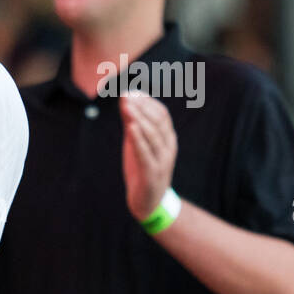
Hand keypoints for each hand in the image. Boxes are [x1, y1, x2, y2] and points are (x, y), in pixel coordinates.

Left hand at [120, 93, 176, 221]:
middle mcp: (168, 147)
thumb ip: (132, 122)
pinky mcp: (151, 174)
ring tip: (127, 106)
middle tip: (126, 95)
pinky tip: (130, 127)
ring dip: (139, 118)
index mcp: (167, 139)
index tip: (131, 91)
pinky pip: (146, 154)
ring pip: (153, 135)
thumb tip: (125, 98)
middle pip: (159, 121)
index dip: (147, 101)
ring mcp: (162, 161)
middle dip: (142, 106)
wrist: (149, 202)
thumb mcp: (137, 142)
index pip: (162, 114)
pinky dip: (138, 139)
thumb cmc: (143, 168)